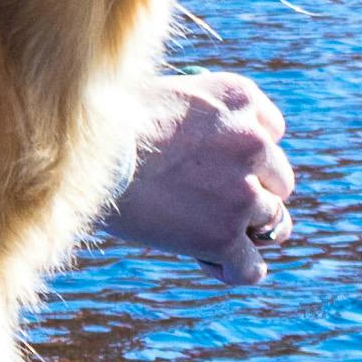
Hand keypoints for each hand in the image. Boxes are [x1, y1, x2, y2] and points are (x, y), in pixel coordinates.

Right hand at [94, 68, 293, 287]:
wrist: (83, 153)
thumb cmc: (102, 120)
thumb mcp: (162, 94)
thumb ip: (198, 116)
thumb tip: (202, 155)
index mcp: (239, 97)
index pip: (272, 132)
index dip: (245, 152)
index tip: (214, 162)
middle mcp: (253, 142)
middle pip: (278, 179)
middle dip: (250, 191)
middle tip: (207, 200)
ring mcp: (243, 192)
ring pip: (272, 222)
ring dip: (241, 229)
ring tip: (200, 231)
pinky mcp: (224, 236)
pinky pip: (251, 267)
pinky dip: (234, 268)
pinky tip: (209, 261)